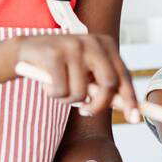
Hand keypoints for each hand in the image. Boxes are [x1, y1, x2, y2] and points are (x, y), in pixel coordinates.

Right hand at [14, 33, 136, 118]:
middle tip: (85, 112)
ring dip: (69, 100)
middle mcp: (92, 42)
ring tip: (59, 89)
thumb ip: (104, 85)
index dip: (130, 99)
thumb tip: (128, 109)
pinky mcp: (53, 54)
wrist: (27, 49)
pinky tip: (47, 83)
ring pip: (81, 92)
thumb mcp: (86, 71)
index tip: (134, 119)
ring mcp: (72, 46)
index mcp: (105, 44)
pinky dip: (54, 94)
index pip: (123, 75)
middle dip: (98, 105)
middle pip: (108, 84)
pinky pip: (61, 91)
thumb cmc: (63, 66)